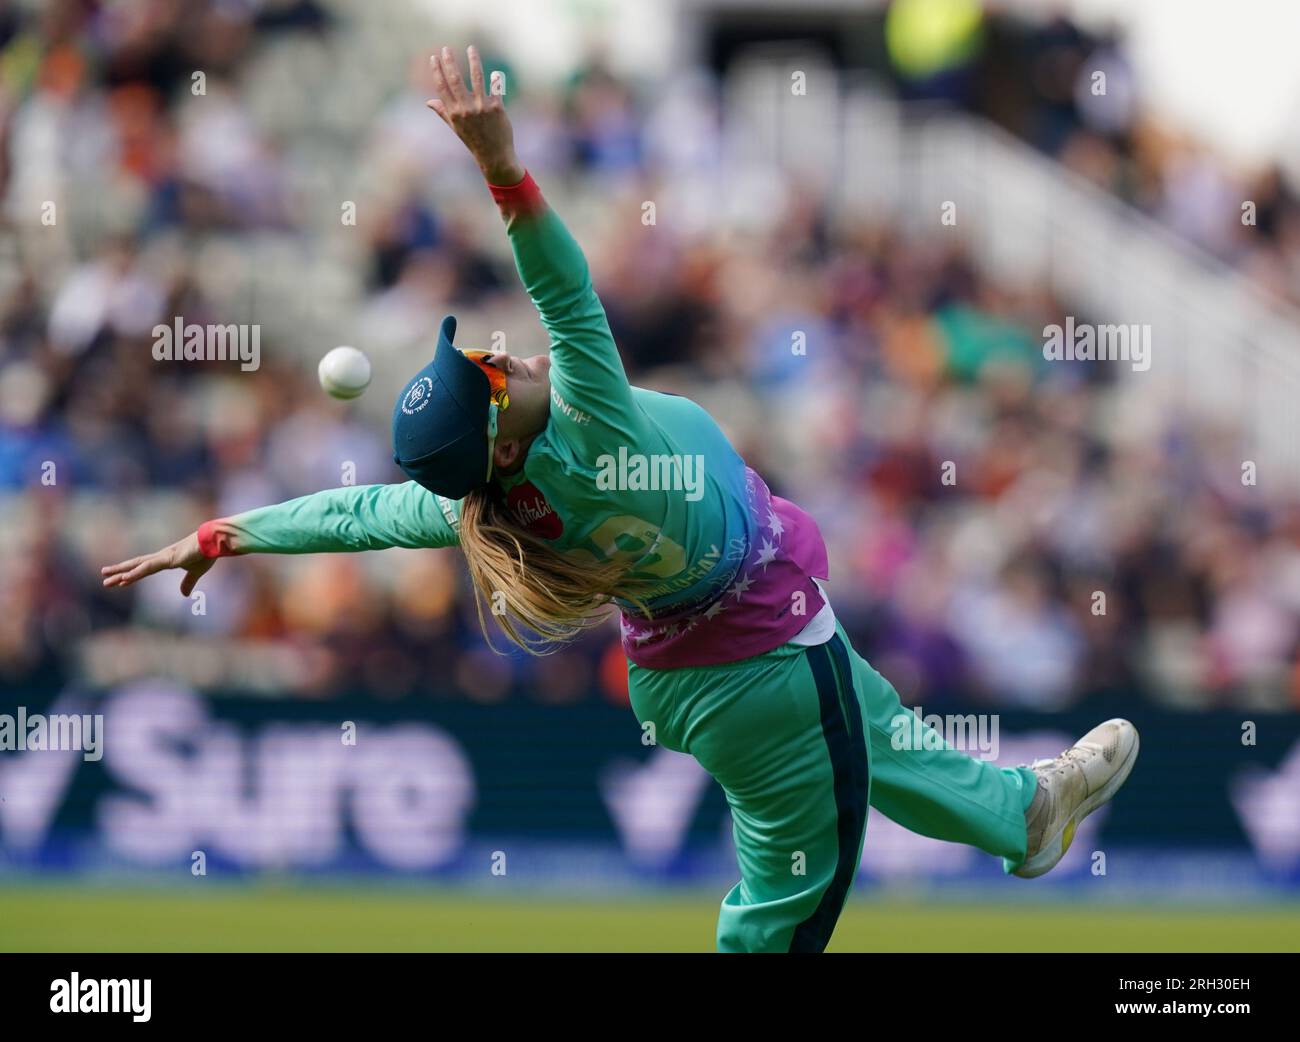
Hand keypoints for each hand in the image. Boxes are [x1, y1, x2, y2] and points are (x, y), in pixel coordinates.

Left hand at [101, 532, 215, 595]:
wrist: (213, 541)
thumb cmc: (206, 553)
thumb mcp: (196, 572)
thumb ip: (188, 583)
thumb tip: (184, 595)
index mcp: (167, 559)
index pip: (144, 568)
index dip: (131, 574)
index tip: (119, 579)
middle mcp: (160, 557)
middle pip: (135, 565)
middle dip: (119, 571)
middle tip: (103, 576)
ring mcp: (162, 557)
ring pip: (137, 566)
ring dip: (121, 573)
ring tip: (106, 578)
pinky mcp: (167, 559)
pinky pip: (148, 567)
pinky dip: (135, 573)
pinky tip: (124, 577)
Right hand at [427, 44, 523, 185]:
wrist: (494, 157)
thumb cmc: (474, 141)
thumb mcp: (456, 128)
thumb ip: (443, 112)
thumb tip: (428, 102)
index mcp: (454, 113)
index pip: (442, 87)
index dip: (436, 71)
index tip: (433, 57)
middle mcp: (466, 109)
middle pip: (455, 80)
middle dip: (449, 62)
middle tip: (446, 48)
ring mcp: (482, 108)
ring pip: (477, 78)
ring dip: (473, 61)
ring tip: (471, 48)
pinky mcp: (497, 109)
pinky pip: (496, 89)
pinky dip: (495, 80)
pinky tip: (495, 73)